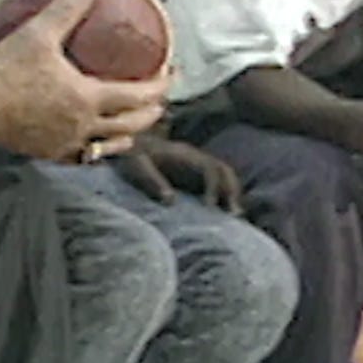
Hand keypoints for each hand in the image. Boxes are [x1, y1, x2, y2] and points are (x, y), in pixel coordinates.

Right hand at [0, 0, 167, 160]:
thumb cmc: (5, 68)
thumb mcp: (40, 31)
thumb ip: (69, 6)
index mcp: (87, 99)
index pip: (137, 97)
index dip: (159, 86)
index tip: (170, 74)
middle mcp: (82, 127)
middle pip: (131, 127)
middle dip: (151, 114)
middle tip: (160, 101)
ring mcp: (64, 145)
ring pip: (109, 148)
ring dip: (127, 136)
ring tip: (133, 126)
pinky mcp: (46, 153)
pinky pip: (82, 157)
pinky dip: (96, 149)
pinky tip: (92, 142)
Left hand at [114, 133, 243, 212]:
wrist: (129, 146)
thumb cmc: (131, 156)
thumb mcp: (137, 167)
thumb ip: (153, 182)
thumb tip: (170, 201)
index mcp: (182, 155)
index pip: (208, 167)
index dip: (213, 186)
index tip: (209, 207)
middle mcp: (194, 158)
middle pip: (223, 169)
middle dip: (231, 190)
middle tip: (233, 214)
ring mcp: (195, 164)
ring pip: (223, 174)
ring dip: (231, 193)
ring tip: (234, 216)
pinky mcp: (193, 173)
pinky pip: (216, 182)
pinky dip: (224, 195)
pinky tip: (223, 214)